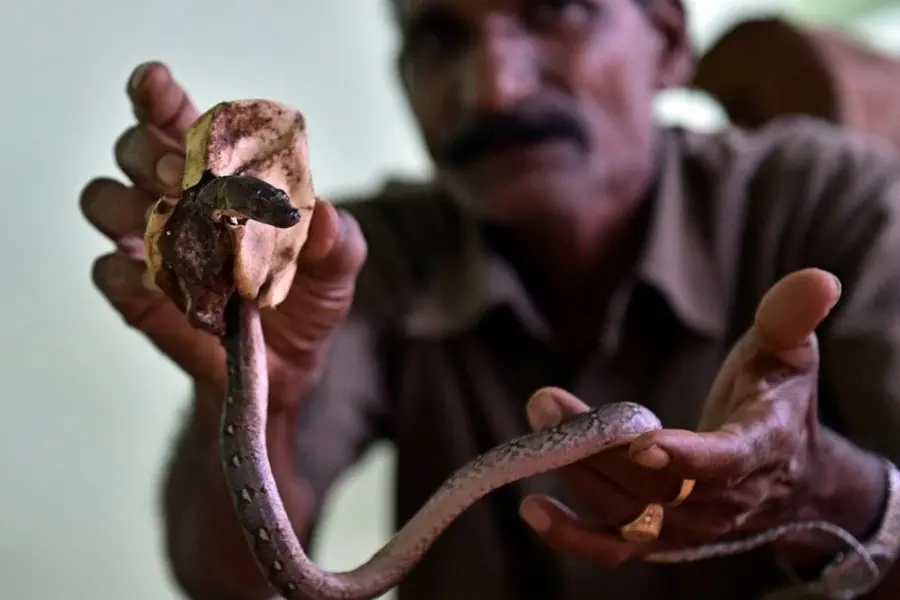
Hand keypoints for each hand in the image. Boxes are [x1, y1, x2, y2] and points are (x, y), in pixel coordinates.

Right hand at [80, 62, 366, 415]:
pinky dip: (128, 271)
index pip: (178, 121)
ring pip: (103, 198)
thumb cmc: (308, 298)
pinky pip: (107, 271)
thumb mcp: (338, 267)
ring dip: (130, 204)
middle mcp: (176, 199)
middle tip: (183, 174)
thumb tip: (322, 215)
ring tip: (173, 222)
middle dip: (150, 152)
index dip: (159, 97)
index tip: (154, 83)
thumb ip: (337, 239)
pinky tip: (160, 281)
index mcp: (220, 175)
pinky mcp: (137, 295)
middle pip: (133, 149)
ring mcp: (151, 245)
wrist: (288, 364)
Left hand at [519, 269, 881, 566]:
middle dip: (599, 448)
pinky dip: (575, 536)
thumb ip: (791, 317)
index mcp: (761, 449)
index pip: (726, 462)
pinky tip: (533, 508)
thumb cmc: (780, 403)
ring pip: (629, 512)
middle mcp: (725, 501)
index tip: (643, 442)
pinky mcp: (662, 539)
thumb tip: (817, 277)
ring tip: (539, 420)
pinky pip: (617, 547)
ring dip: (577, 472)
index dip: (688, 457)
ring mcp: (691, 527)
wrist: (791, 477)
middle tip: (548, 404)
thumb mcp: (790, 354)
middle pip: (658, 488)